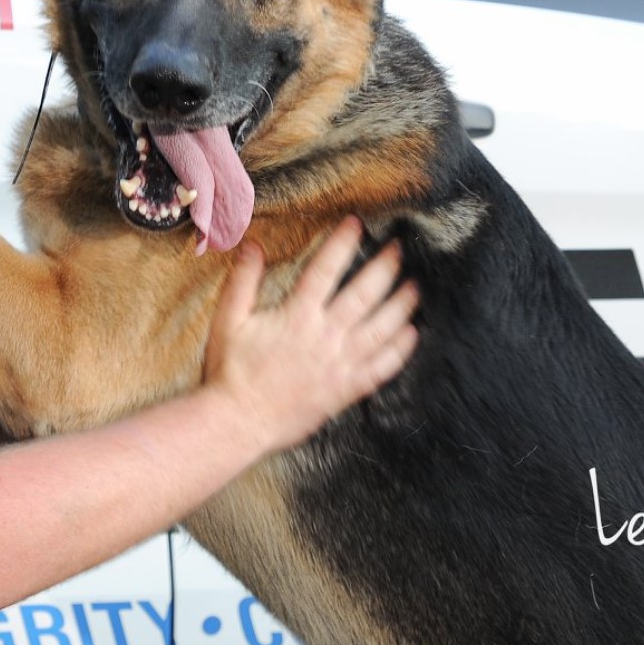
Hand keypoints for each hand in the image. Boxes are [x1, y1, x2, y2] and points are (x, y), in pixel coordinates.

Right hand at [203, 216, 418, 451]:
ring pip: (382, 328)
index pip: (326, 269)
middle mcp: (325, 336)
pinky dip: (400, 350)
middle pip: (365, 293)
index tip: (356, 223)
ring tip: (415, 286)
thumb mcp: (228, 320)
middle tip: (399, 248)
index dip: (343, 242)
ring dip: (402, 304)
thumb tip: (253, 245)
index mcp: (297, 315)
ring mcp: (340, 364)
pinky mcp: (346, 390)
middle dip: (385, 266)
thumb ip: (243, 281)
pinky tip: (412, 334)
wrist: (239, 421)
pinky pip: (382, 368)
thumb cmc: (230, 371)